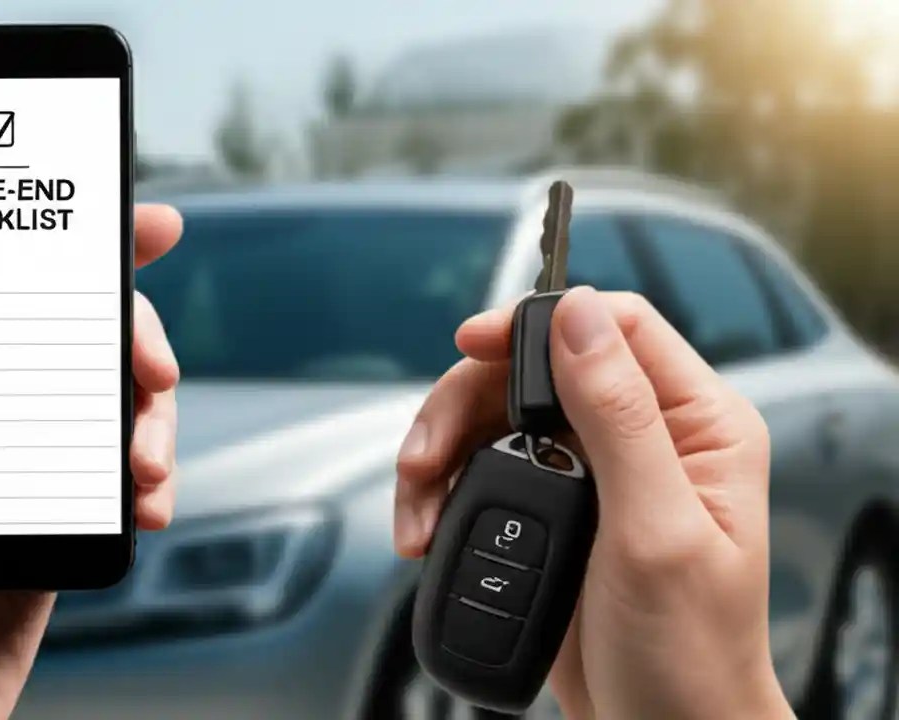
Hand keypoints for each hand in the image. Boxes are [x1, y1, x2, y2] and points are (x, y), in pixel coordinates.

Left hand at [0, 205, 182, 719]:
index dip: (59, 255)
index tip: (128, 229)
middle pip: (69, 346)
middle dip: (129, 337)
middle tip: (151, 363)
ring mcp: (18, 482)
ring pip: (106, 409)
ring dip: (150, 415)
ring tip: (147, 460)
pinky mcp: (55, 533)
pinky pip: (117, 482)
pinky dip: (149, 479)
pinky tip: (149, 498)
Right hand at [394, 288, 794, 718]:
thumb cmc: (688, 654)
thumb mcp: (656, 530)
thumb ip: (621, 416)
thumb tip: (577, 317)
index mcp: (698, 425)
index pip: (614, 326)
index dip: (535, 323)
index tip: (470, 343)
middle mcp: (648, 436)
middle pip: (534, 369)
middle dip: (464, 404)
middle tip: (424, 457)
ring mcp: (598, 472)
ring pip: (499, 417)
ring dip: (444, 451)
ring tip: (417, 506)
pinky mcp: (557, 509)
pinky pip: (489, 468)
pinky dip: (446, 489)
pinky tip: (428, 524)